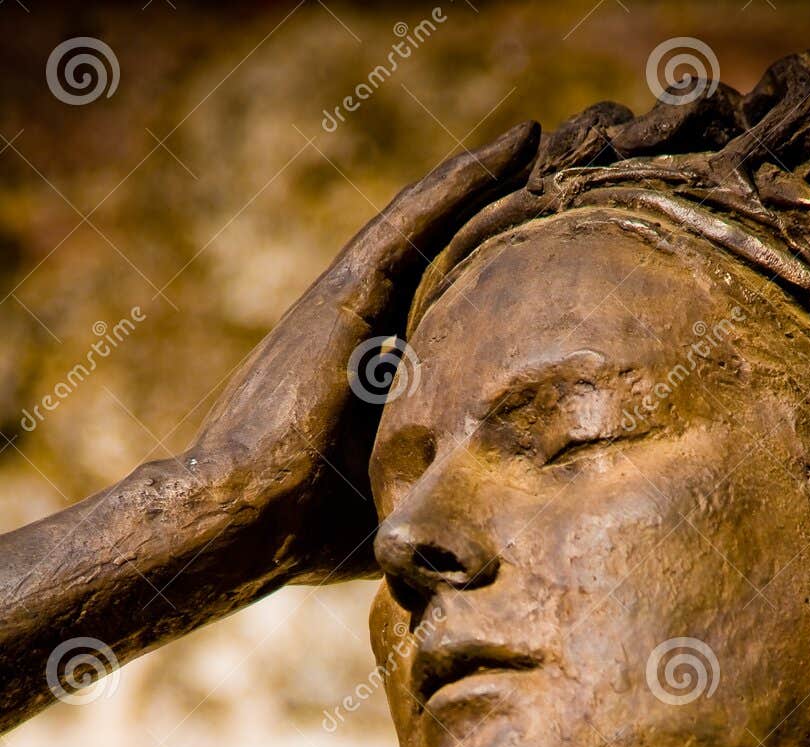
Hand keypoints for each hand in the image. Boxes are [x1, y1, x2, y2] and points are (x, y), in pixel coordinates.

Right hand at [192, 122, 539, 585]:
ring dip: (483, 175)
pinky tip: (507, 151)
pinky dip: (460, 184)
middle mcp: (361, 319)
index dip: (486, 256)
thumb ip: (443, 485)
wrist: (242, 518)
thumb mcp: (399, 497)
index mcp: (374, 363)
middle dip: (490, 202)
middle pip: (437, 244)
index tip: (540, 232)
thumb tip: (506, 514)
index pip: (441, 294)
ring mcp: (349, 302)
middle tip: (550, 163)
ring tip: (537, 137)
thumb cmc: (309, 531)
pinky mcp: (347, 298)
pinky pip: (412, 226)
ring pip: (427, 219)